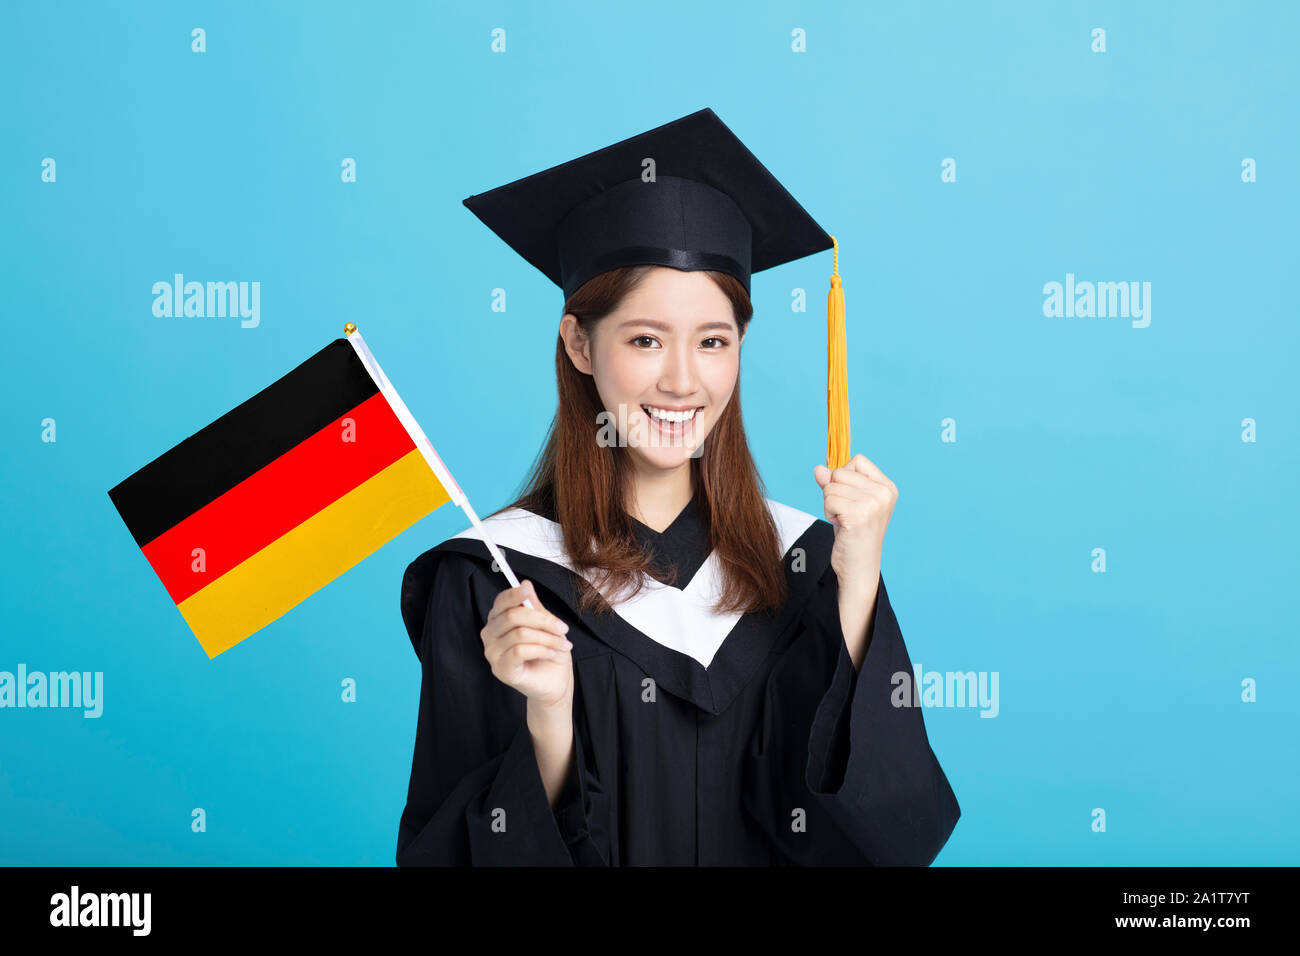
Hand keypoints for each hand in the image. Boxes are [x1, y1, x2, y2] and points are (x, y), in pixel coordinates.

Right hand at [480, 579, 573, 708]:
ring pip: (520, 634)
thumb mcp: (546, 625)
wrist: (555, 682)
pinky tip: (551, 653)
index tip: (528, 590)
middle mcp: (490, 635)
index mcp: (499, 620)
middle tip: (562, 628)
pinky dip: (541, 650)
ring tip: (562, 644)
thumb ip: (534, 607)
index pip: (501, 602)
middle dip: (543, 620)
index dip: (514, 594)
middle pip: (512, 616)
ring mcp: (492, 654)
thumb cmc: (549, 653)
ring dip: (547, 638)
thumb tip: (525, 584)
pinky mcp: (501, 670)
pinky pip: (519, 651)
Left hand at [813, 453, 897, 586]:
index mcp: (887, 487)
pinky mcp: (858, 515)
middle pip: (840, 472)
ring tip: (844, 521)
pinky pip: (828, 500)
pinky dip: (829, 513)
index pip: (857, 460)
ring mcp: (873, 504)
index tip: (851, 498)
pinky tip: (841, 526)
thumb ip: (834, 482)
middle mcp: (883, 493)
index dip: (844, 477)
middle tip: (847, 514)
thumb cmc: (854, 535)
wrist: (859, 566)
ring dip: (830, 505)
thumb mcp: (846, 502)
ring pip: (831, 487)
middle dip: (835, 493)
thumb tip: (818, 469)